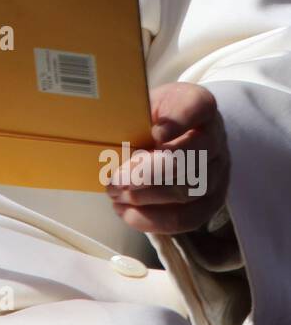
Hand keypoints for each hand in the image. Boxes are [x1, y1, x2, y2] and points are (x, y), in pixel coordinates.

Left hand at [105, 82, 229, 236]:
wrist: (174, 134)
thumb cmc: (153, 118)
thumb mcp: (143, 104)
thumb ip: (131, 115)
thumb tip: (106, 133)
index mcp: (199, 104)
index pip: (197, 107)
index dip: (178, 121)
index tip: (156, 133)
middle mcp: (216, 137)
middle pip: (190, 159)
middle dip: (147, 174)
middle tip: (115, 181)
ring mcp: (218, 171)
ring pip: (187, 191)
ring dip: (146, 198)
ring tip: (116, 196)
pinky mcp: (212, 201)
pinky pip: (188, 218)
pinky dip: (154, 220)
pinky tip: (128, 213)